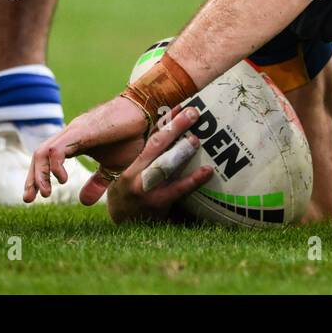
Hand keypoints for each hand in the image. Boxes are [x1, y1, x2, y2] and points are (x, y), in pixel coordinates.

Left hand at [23, 96, 148, 205]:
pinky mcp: (80, 131)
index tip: (35, 197)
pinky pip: (57, 149)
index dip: (38, 177)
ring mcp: (73, 132)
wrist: (144, 113)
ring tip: (45, 194)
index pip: (46, 160)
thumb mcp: (113, 167)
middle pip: (39, 156)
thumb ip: (97, 183)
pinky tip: (62, 179)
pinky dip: (55, 165)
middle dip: (32, 178)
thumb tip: (83, 201)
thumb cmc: (131, 136)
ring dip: (40, 174)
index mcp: (73, 143)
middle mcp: (68, 136)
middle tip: (29, 199)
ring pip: (43, 152)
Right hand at [106, 106, 213, 223]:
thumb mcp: (134, 175)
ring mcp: (146, 190)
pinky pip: (177, 189)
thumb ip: (151, 157)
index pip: (150, 137)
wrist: (123, 227)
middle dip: (174, 127)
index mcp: (132, 164)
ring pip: (164, 165)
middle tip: (193, 113)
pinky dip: (193, 179)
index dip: (165, 120)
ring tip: (196, 139)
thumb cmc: (132, 195)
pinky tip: (207, 171)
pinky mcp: (157, 204)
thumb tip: (176, 131)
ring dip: (181, 151)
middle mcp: (136, 174)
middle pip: (155, 146)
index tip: (181, 105)